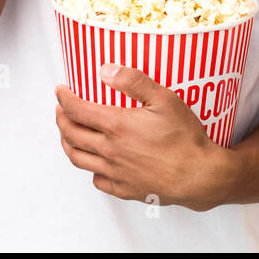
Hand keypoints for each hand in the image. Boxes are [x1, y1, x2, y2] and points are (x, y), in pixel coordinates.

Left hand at [54, 64, 233, 211]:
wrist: (198, 176)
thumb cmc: (185, 138)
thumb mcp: (165, 99)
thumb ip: (134, 81)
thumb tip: (105, 70)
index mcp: (116, 126)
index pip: (77, 110)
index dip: (64, 98)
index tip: (60, 91)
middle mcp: (109, 150)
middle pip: (71, 134)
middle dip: (61, 119)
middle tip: (60, 110)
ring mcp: (115, 172)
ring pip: (78, 159)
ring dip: (67, 144)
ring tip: (67, 135)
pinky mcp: (124, 189)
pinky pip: (97, 180)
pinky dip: (90, 169)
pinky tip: (95, 164)